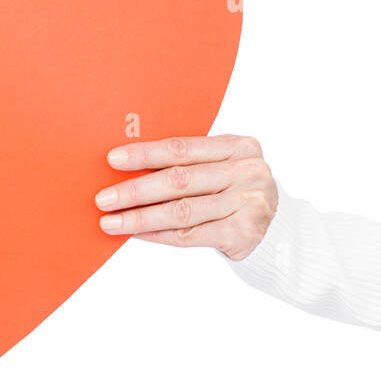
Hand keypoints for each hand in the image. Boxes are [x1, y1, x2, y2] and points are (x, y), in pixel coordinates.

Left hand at [94, 135, 277, 260]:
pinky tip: (136, 233)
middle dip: (135, 190)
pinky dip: (158, 234)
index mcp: (239, 146)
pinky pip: (189, 234)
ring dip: (140, 217)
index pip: (182, 149)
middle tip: (104, 198)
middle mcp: (247, 172)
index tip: (113, 160)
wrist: (276, 228)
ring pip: (181, 212)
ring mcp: (249, 203)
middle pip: (179, 181)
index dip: (145, 154)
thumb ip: (187, 163)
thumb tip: (126, 166)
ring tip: (111, 222)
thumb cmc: (234, 191)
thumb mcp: (220, 166)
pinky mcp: (244, 233)